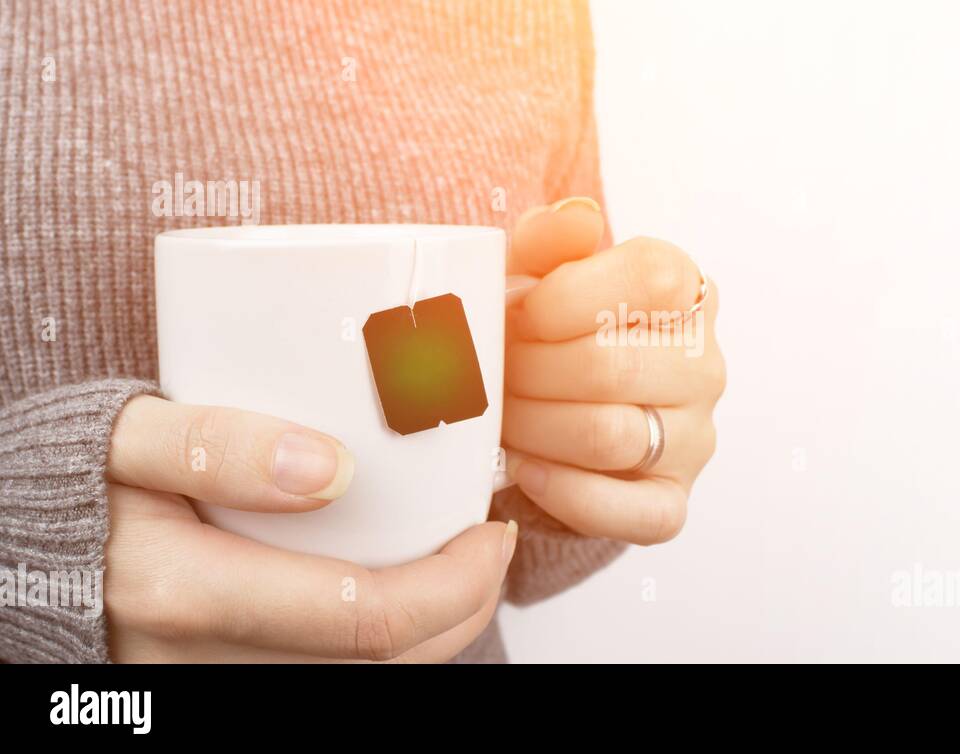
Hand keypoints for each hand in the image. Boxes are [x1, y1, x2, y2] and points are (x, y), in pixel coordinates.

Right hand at [104, 396, 516, 661]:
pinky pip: (329, 679)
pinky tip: (401, 594)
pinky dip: (386, 646)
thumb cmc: (74, 483)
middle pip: (383, 665)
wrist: (19, 549)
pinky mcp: (224, 682)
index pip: (364, 617)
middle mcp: (204, 662)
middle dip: (463, 608)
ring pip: (362, 682)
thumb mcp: (123, 434)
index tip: (488, 530)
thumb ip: (215, 442)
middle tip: (491, 546)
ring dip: (434, 632)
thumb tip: (330, 468)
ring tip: (462, 568)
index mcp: (185, 593)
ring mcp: (215, 683)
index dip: (454, 584)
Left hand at [503, 198, 724, 544]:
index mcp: (688, 293)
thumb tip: (577, 219)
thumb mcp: (540, 273)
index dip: (566, 297)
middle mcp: (704, 365)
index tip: (518, 314)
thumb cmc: (551, 332)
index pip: (651, 277)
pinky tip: (525, 468)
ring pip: (608, 435)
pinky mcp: (673, 500)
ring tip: (499, 416)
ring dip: (532, 426)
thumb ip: (549, 239)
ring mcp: (696, 437)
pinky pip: (631, 511)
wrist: (561, 407)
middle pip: (612, 364)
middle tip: (491, 373)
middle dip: (529, 370)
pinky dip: (565, 492)